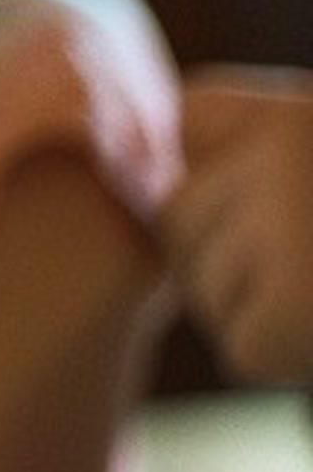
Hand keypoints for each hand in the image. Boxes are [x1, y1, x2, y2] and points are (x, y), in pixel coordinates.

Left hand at [170, 71, 312, 385]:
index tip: (288, 210)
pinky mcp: (294, 312)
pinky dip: (280, 357)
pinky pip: (241, 343)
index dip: (221, 169)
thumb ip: (275, 165)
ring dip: (253, 308)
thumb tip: (171, 200)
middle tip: (308, 281)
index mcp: (304, 114)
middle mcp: (286, 154)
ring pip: (202, 280)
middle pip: (182, 211)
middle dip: (230, 255)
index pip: (196, 117)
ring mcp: (286, 229)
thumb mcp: (307, 159)